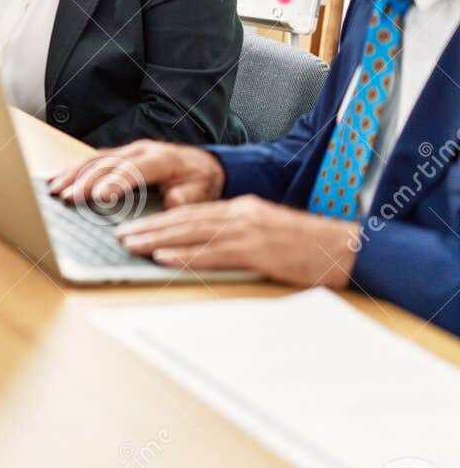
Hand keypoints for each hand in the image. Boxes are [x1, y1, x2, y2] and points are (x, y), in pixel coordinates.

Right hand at [49, 140, 226, 209]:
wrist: (202, 165)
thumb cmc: (199, 182)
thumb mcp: (201, 193)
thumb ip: (187, 199)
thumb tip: (172, 201)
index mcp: (161, 159)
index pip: (133, 170)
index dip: (115, 183)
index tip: (98, 197)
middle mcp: (140, 150)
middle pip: (107, 164)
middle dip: (85, 181)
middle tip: (67, 198)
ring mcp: (127, 150)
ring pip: (94, 159)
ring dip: (72, 174)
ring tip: (54, 190)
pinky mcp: (117, 154)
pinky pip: (92, 159)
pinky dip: (72, 170)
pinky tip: (56, 179)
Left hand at [113, 196, 360, 286]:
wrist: (348, 249)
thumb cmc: (307, 246)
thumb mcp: (266, 231)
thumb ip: (235, 234)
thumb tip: (201, 246)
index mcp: (241, 208)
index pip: (191, 212)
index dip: (159, 219)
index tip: (133, 226)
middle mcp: (241, 214)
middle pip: (185, 219)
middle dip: (149, 227)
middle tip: (119, 235)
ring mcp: (249, 231)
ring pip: (193, 233)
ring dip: (158, 239)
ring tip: (130, 245)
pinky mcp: (259, 250)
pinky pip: (215, 253)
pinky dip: (187, 255)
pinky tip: (165, 258)